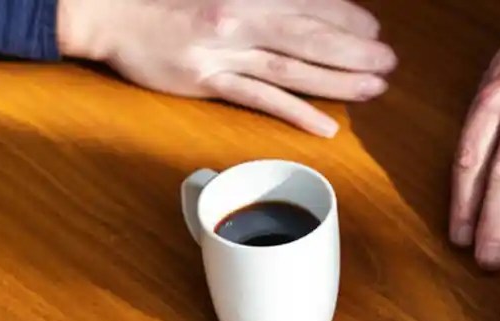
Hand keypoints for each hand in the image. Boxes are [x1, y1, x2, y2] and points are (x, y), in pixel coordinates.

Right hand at [58, 0, 397, 137]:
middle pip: (311, 36)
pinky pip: (260, 100)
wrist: (110, 13)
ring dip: (338, 81)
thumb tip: (303, 7)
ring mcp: (225, 52)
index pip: (310, 3)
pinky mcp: (207, 82)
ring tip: (374, 89)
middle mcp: (241, 17)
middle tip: (389, 63)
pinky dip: (296, 114)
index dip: (348, 16)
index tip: (375, 29)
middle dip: (356, 50)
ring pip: (293, 70)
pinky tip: (326, 129)